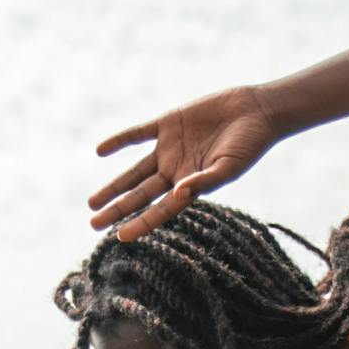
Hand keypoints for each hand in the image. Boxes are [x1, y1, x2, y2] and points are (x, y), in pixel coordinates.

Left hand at [87, 85, 278, 240]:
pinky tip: (101, 150)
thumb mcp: (228, 167)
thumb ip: (203, 182)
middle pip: (140, 196)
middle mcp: (176, 171)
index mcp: (190, 187)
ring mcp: (170, 149)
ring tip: (92, 202)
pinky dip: (120, 141)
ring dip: (114, 186)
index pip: (160, 211)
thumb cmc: (249, 145)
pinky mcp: (168, 124)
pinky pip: (138, 134)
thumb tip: (177, 195)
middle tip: (93, 223)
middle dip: (117, 210)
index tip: (121, 236)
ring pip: (135, 171)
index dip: (141, 224)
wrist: (256, 111)